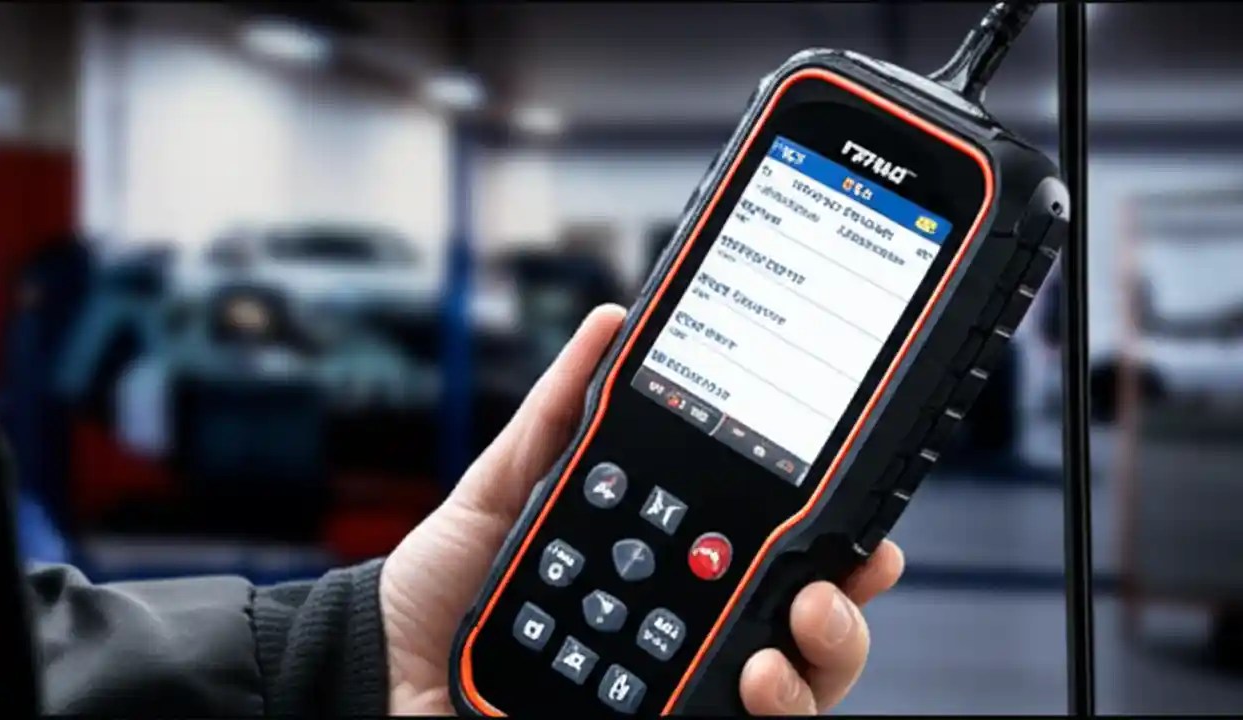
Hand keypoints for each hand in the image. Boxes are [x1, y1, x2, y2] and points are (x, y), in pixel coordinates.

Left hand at [380, 304, 905, 714]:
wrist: (383, 666)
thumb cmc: (447, 585)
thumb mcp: (505, 486)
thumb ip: (560, 413)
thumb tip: (609, 325)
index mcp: (669, 572)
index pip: (769, 560)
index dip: (829, 544)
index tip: (860, 521)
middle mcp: (687, 638)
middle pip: (805, 632)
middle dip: (844, 609)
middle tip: (829, 581)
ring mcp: (675, 694)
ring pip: (792, 696)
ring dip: (818, 666)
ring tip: (783, 637)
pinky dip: (766, 713)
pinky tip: (746, 682)